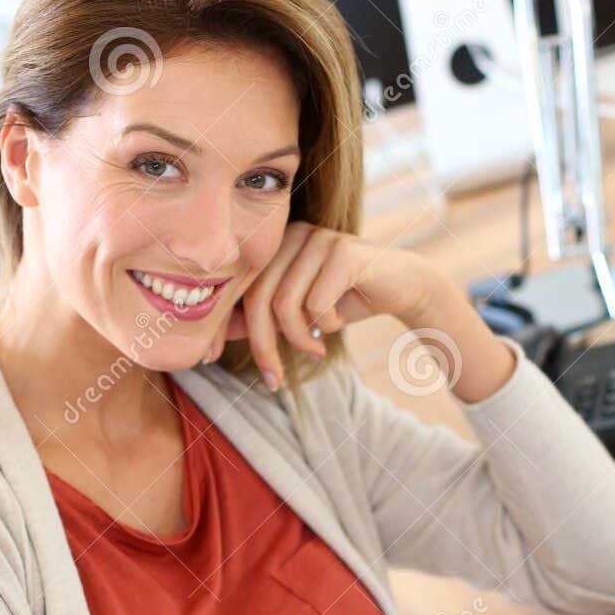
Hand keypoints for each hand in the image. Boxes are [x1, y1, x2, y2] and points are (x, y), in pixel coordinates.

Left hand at [199, 221, 438, 384]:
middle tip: (275, 378)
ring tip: (316, 348)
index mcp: (275, 246)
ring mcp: (318, 239)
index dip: (225, 328)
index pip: (240, 290)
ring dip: (300, 339)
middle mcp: (293, 236)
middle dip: (263, 346)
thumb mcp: (296, 314)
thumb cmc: (345, 299)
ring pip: (286, 303)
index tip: (215, 360)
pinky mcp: (344, 251)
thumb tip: (212, 338)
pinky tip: (339, 323)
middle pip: (259, 298)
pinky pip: (317, 302)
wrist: (401, 286)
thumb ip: (259, 318)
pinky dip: (326, 324)